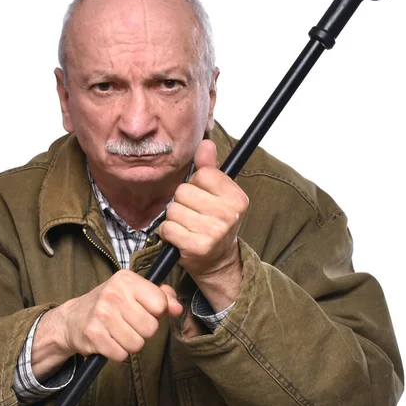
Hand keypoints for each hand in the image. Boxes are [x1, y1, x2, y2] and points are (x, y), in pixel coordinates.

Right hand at [50, 270, 182, 362]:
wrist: (73, 318)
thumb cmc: (111, 304)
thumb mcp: (135, 292)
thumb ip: (162, 296)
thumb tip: (177, 308)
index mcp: (126, 279)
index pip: (160, 304)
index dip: (156, 313)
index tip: (143, 310)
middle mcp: (113, 293)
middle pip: (151, 328)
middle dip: (143, 331)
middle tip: (129, 324)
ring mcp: (101, 314)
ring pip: (137, 344)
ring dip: (130, 343)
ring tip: (119, 333)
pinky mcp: (93, 334)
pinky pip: (121, 355)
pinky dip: (117, 352)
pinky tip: (109, 341)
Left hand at [158, 139, 248, 309]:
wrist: (218, 261)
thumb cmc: (214, 223)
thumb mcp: (218, 195)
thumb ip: (210, 169)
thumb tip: (205, 143)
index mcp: (237, 198)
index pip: (202, 174)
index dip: (196, 185)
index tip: (203, 199)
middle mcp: (229, 214)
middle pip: (183, 191)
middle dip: (182, 202)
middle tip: (194, 216)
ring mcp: (214, 232)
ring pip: (173, 209)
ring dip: (174, 219)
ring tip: (187, 228)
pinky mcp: (197, 247)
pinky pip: (168, 228)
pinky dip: (168, 233)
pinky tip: (180, 238)